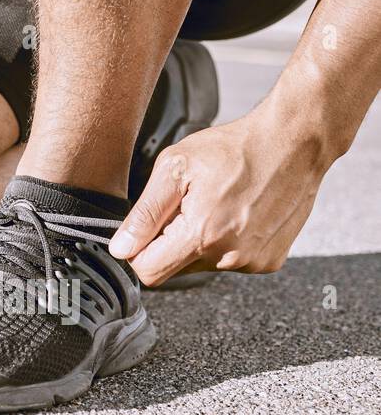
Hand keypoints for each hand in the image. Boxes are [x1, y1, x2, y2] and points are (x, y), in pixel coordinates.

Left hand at [108, 104, 332, 285]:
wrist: (293, 142)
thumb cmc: (233, 149)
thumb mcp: (175, 169)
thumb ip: (145, 214)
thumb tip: (121, 249)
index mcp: (202, 236)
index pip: (149, 271)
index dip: (138, 251)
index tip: (143, 228)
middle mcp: (230, 258)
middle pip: (175, 269)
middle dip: (168, 243)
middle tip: (184, 205)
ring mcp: (254, 262)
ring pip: (202, 264)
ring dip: (197, 241)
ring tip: (213, 204)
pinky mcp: (270, 260)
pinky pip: (231, 261)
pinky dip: (224, 242)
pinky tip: (234, 212)